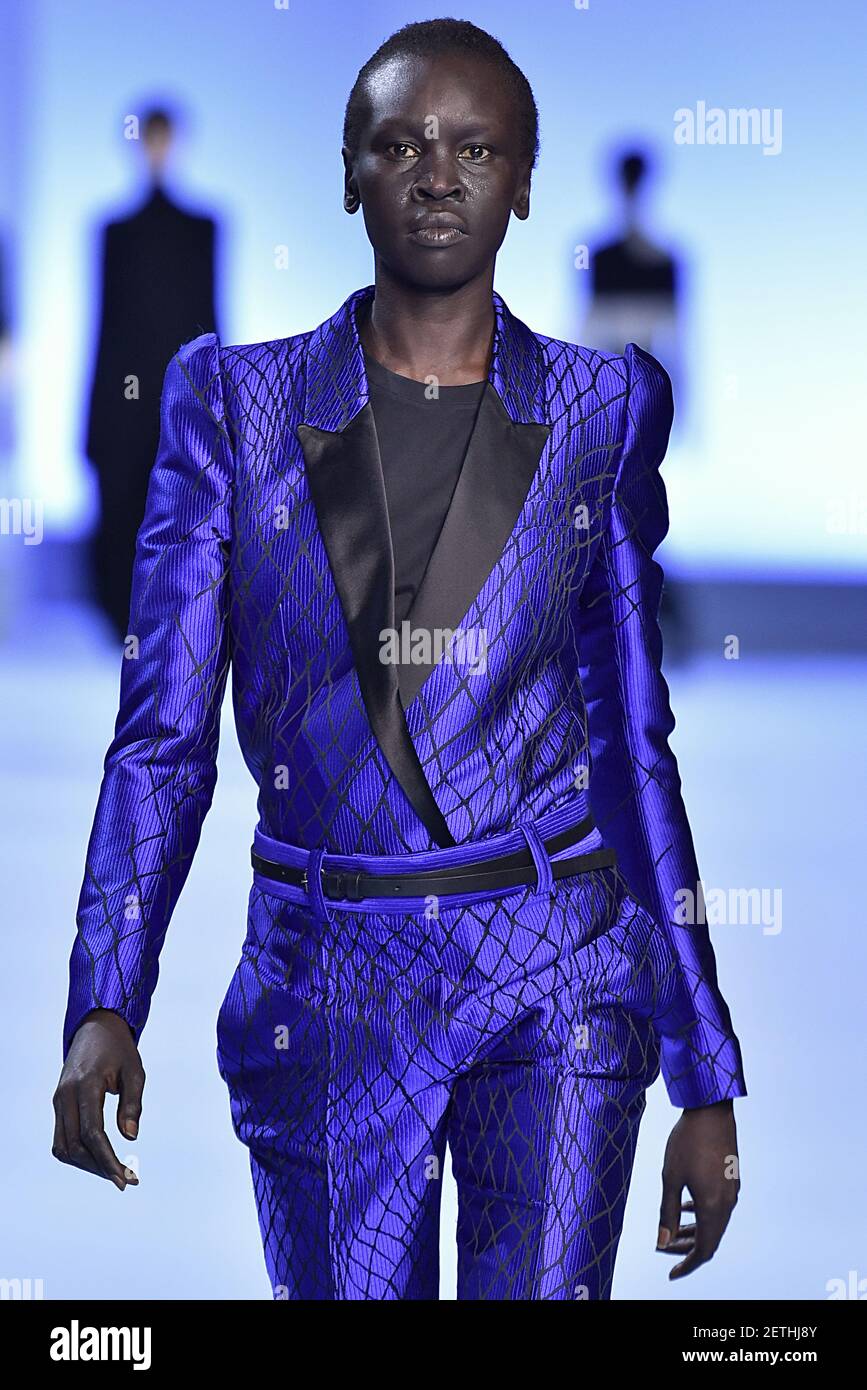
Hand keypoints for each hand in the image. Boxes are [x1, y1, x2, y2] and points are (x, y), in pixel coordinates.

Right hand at [52, 1009, 143, 1190]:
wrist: (95, 1027)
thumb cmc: (118, 1048)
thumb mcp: (134, 1071)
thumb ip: (132, 1104)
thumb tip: (130, 1137)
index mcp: (85, 1085)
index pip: (92, 1133)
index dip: (107, 1160)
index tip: (125, 1179)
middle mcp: (65, 1095)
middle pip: (75, 1146)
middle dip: (99, 1168)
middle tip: (125, 1179)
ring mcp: (58, 1101)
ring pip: (64, 1147)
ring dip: (87, 1165)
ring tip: (114, 1172)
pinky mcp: (58, 1104)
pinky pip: (62, 1138)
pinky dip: (78, 1153)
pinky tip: (98, 1158)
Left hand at [657, 1099, 739, 1278]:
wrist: (710, 1109)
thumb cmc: (687, 1141)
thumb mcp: (670, 1178)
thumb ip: (667, 1213)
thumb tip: (662, 1243)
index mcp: (714, 1206)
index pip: (704, 1249)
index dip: (687, 1264)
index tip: (672, 1273)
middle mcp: (728, 1202)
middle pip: (710, 1238)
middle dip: (687, 1248)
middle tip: (664, 1248)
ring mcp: (732, 1190)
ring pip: (714, 1222)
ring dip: (694, 1230)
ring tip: (673, 1231)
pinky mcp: (731, 1178)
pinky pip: (718, 1207)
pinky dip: (701, 1214)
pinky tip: (686, 1207)